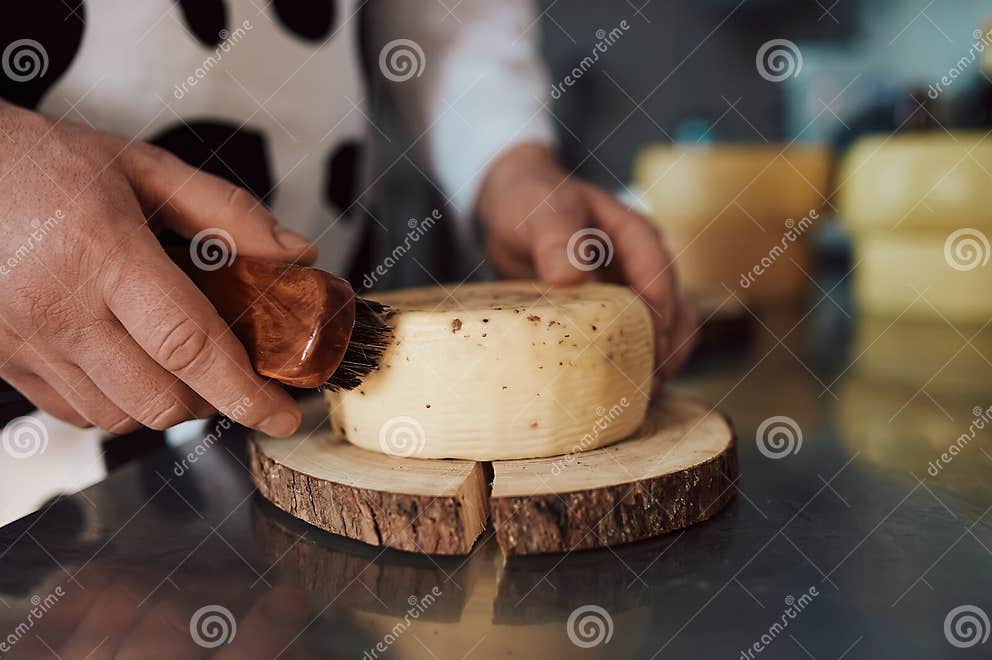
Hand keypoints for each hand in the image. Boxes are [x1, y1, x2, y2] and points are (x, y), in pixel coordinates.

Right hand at [0, 103, 314, 435]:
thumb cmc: (48, 166)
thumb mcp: (146, 169)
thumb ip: (227, 212)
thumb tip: (296, 255)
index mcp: (104, 253)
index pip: (189, 345)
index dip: (244, 390)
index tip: (281, 413)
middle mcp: (60, 307)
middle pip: (159, 399)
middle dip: (211, 399)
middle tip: (231, 372)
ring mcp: (24, 342)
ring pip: (119, 417)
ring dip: (165, 403)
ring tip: (177, 361)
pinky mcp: (2, 361)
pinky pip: (75, 413)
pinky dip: (116, 403)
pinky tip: (129, 364)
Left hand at [476, 144, 696, 381]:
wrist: (513, 211)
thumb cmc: (531, 203)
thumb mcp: (539, 211)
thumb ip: (555, 237)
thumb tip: (570, 277)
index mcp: (633, 233)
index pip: (657, 272)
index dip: (658, 309)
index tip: (651, 344)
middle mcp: (643, 265)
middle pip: (676, 310)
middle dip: (667, 348)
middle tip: (648, 384)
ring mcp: (633, 292)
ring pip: (668, 332)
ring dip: (661, 363)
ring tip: (641, 396)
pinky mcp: (616, 315)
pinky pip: (638, 344)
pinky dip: (637, 367)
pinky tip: (621, 395)